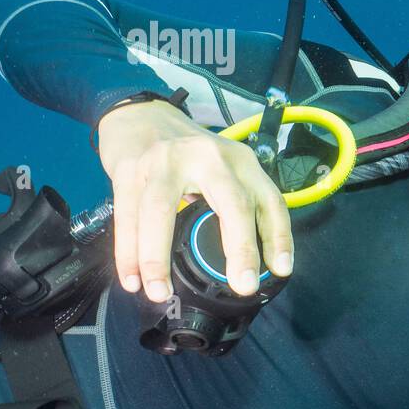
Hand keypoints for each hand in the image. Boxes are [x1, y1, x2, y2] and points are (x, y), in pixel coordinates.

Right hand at [96, 100, 292, 301]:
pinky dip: (128, 252)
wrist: (142, 114)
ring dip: (158, 259)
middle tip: (242, 285)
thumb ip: (237, 203)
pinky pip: (128, 216)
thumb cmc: (188, 153)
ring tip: (160, 294)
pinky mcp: (130, 168)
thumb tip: (250, 260)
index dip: (279, 237)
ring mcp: (166, 160)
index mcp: (240, 161)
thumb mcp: (224, 169)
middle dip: (241, 247)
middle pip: (232, 204)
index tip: (280, 270)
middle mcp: (210, 157)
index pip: (269, 200)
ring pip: (163, 212)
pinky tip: (133, 279)